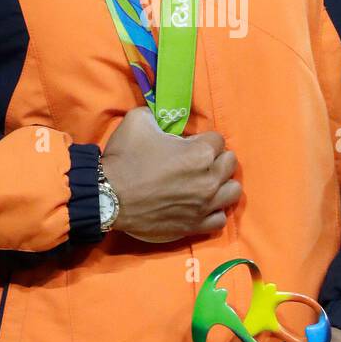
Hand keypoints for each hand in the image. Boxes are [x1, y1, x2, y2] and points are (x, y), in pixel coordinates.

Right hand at [101, 107, 240, 243]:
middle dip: (216, 159)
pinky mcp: (195, 226)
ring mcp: (204, 206)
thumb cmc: (124, 158)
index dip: (203, 140)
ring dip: (222, 184)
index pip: (219, 140)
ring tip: (205, 182)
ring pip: (233, 191)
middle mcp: (209, 180)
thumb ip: (160, 116)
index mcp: (200, 154)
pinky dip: (214, 211)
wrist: (107, 197)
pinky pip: (220, 219)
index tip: (188, 144)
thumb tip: (165, 119)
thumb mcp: (139, 121)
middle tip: (196, 161)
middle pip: (230, 164)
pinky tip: (201, 205)